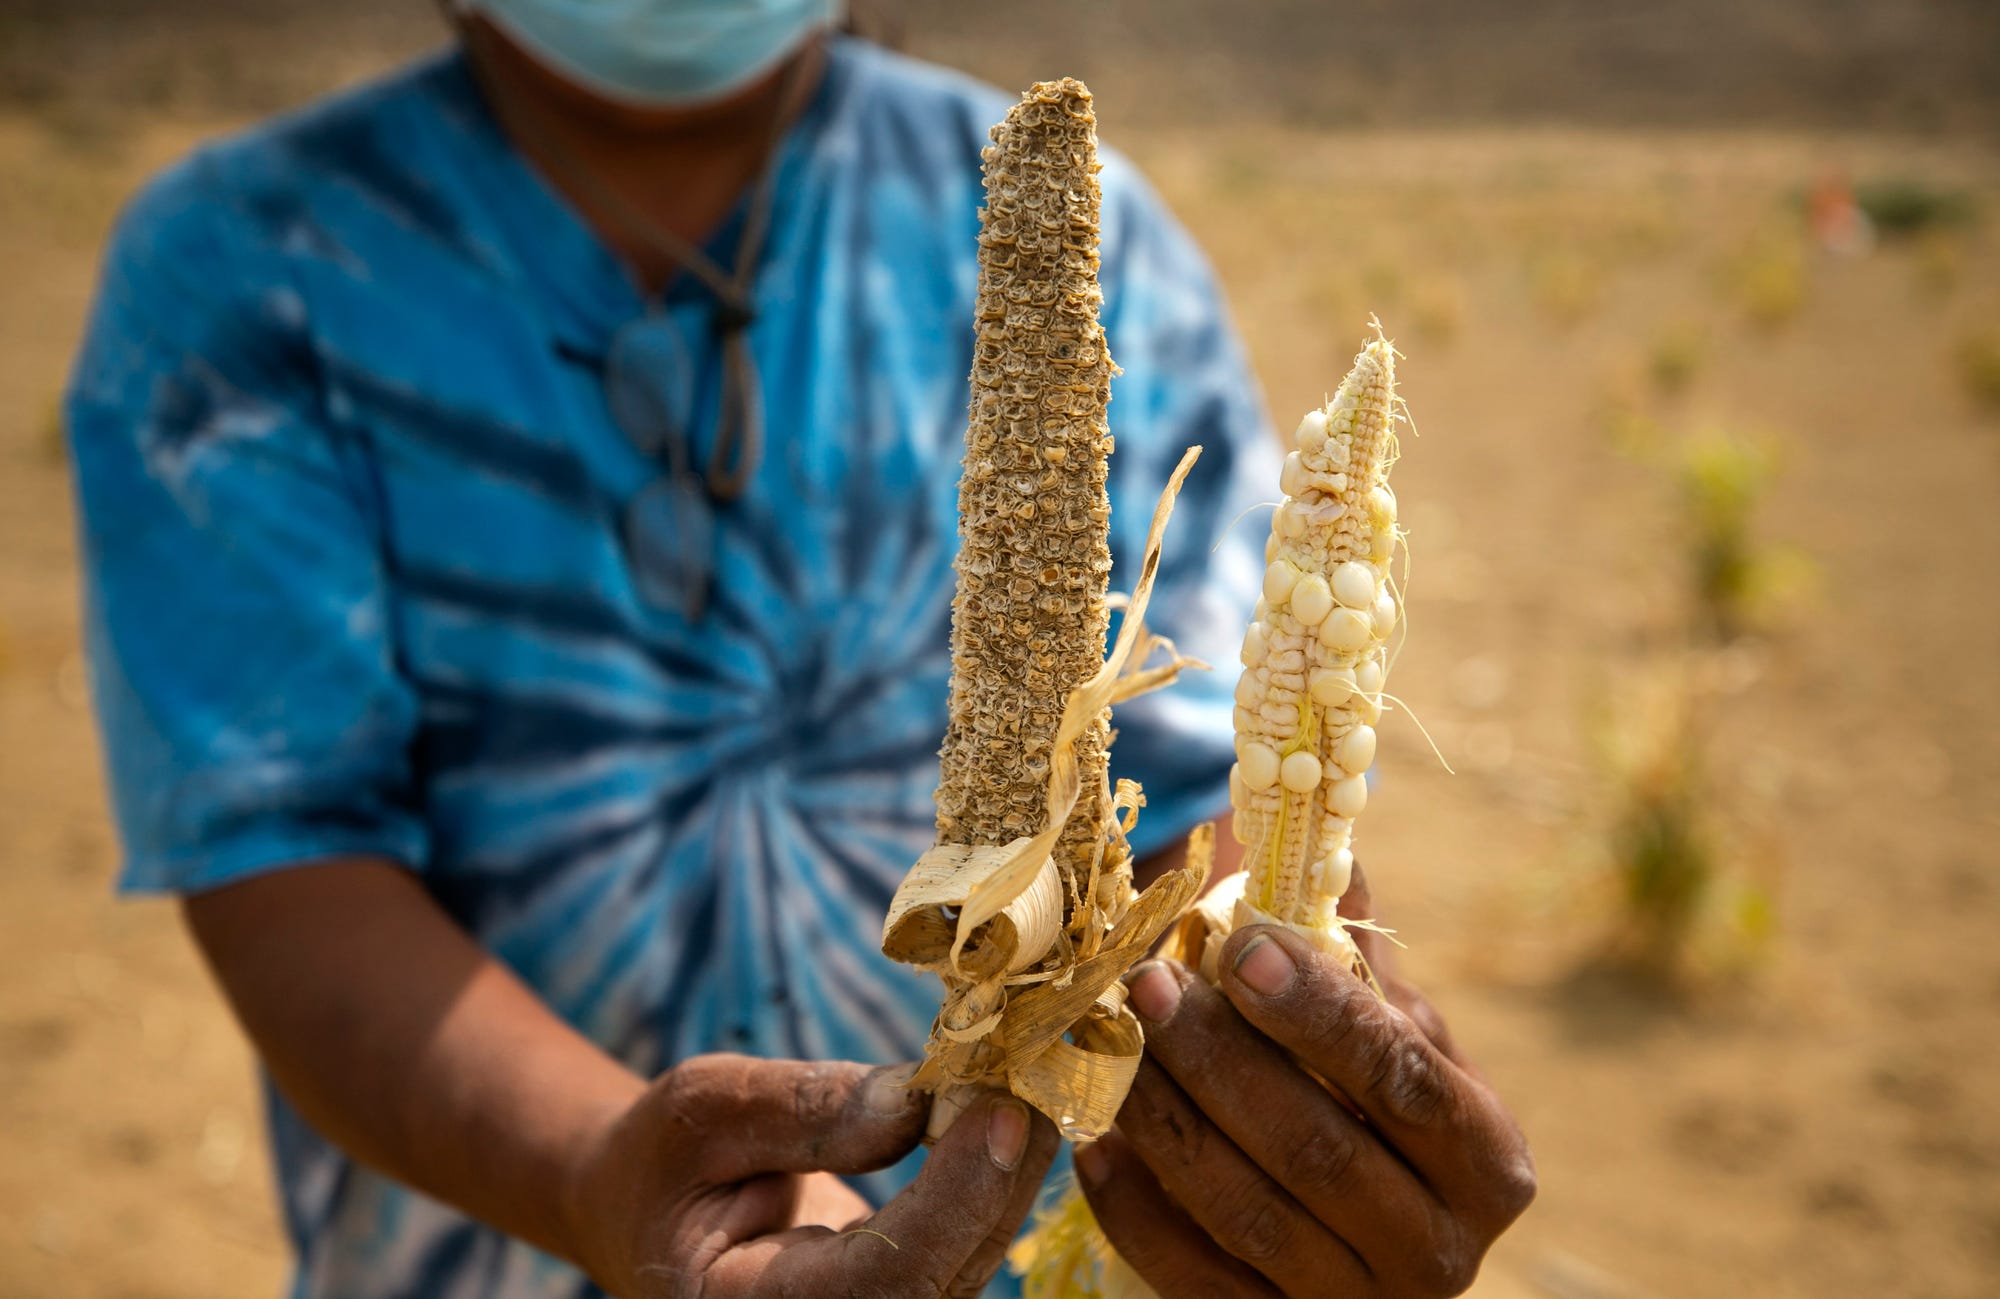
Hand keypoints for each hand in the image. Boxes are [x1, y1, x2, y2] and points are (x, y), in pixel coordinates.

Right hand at [562, 1053, 1058, 1297]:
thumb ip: (802, 1108)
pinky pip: (965, 1250)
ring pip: (969, 1265)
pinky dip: (993, 1176)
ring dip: (1010, 1170)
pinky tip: (1009, 1106)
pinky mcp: (900, 1297)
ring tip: (1032, 1073)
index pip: (884, 1279)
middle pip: (945, 1276)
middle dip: (999, 1173)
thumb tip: (917, 1100)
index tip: (998, 1109)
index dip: (953, 1199)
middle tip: (1037, 1072)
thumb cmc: (661, 1157)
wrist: (645, 1211)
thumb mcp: (704, 1108)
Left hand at [1078, 874, 1534, 1296]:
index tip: (1237, 944)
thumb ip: (1357, 950)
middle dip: (1219, 1056)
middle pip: (1316, 1145)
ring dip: (1167, 1118)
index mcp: (1486, 1158)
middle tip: (1144, 982)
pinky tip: (1095, 1139)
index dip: (1317, 1011)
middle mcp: (1442, 1249)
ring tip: (1111, 1040)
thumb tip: (1315, 835)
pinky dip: (1136, 1207)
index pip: (1402, 1078)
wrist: (1373, 1253)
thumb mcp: (1396, 1038)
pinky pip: (1194, 1277)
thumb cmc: (1378, 1113)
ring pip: (1246, 1210)